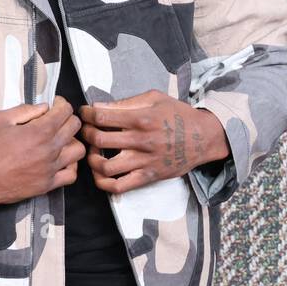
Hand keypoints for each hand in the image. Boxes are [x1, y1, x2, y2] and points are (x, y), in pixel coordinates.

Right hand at [0, 96, 83, 210]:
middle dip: (67, 118)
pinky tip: (60, 160)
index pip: (65, 111)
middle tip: (56, 119)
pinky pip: (72, 174)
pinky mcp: (48, 184)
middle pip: (75, 127)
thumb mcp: (0, 119)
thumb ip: (25, 110)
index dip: (61, 103)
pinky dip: (70, 165)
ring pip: (79, 150)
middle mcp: (50, 149)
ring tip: (60, 140)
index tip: (55, 104)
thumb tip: (44, 107)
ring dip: (72, 141)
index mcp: (40, 131)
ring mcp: (51, 168)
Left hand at [78, 90, 229, 195]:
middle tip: (86, 131)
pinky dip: (103, 183)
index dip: (86, 114)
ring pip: (105, 167)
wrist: (203, 137)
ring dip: (92, 159)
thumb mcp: (154, 98)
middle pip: (99, 139)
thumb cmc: (178, 114)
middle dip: (86, 133)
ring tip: (93, 152)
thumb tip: (99, 106)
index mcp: (141, 118)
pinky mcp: (148, 177)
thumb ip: (126, 102)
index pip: (101, 116)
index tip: (83, 113)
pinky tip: (100, 173)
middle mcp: (141, 140)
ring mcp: (144, 161)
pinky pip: (120, 187)